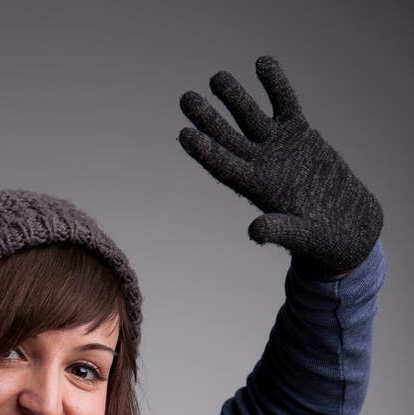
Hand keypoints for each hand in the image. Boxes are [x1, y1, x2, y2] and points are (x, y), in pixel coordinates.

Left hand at [179, 56, 382, 278]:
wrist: (343, 226)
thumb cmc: (318, 239)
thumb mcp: (299, 236)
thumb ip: (277, 231)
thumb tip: (254, 231)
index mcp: (255, 188)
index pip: (223, 166)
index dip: (204, 150)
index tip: (184, 134)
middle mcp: (260, 164)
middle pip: (227, 137)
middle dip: (207, 118)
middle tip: (186, 98)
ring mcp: (278, 146)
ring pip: (251, 116)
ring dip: (234, 96)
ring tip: (217, 78)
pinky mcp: (299, 134)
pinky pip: (284, 103)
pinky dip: (275, 84)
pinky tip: (262, 62)